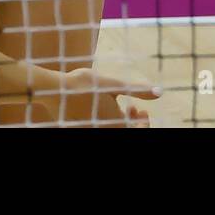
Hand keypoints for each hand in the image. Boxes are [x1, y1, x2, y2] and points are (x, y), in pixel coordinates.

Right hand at [39, 67, 159, 126]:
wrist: (55, 89)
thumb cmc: (84, 84)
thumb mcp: (113, 84)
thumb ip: (137, 90)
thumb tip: (160, 92)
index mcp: (117, 122)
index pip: (138, 130)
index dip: (143, 123)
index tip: (142, 110)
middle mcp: (106, 129)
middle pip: (125, 130)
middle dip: (132, 120)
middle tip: (132, 107)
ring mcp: (93, 129)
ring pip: (112, 128)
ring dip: (118, 119)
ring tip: (115, 104)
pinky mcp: (81, 127)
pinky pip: (98, 127)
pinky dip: (104, 120)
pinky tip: (99, 107)